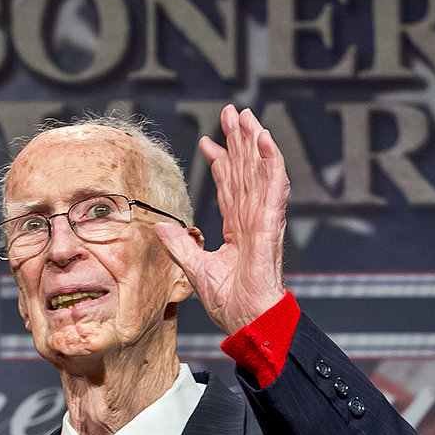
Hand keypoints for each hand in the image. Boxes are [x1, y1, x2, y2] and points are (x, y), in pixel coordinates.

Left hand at [154, 103, 289, 334]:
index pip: (230, 187)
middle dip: (238, 141)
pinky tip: (264, 139)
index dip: (221, 162)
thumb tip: (162, 226)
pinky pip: (273, 186)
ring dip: (254, 142)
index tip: (209, 142)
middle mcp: (253, 220)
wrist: (250, 322)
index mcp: (239, 230)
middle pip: (245, 171)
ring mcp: (264, 220)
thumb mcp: (196, 269)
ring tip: (246, 116)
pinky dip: (270, 161)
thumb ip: (181, 245)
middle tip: (231, 113)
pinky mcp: (270, 224)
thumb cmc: (233, 304)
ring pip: (259, 171)